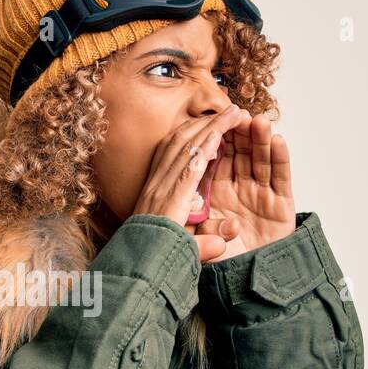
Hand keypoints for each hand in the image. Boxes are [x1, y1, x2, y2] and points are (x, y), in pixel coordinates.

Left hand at [131, 105, 252, 262]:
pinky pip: (166, 149)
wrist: (132, 257)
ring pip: (174, 143)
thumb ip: (203, 249)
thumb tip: (224, 243)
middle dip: (210, 125)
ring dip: (198, 124)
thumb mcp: (183, 256)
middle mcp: (160, 188)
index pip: (190, 168)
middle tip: (235, 111)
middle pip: (185, 148)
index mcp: (170, 205)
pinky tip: (197, 127)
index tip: (224, 128)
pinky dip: (184, 134)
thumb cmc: (160, 255)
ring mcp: (153, 182)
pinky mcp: (151, 180)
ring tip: (221, 114)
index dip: (206, 147)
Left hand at [187, 114, 296, 262]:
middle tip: (237, 113)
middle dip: (235, 132)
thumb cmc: (220, 263)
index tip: (214, 121)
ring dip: (258, 140)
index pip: (209, 162)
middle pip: (234, 154)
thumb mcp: (201, 251)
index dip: (212, 140)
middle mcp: (235, 192)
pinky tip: (279, 142)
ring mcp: (258, 197)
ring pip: (257, 161)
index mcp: (209, 197)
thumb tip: (226, 230)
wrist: (246, 284)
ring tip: (259, 122)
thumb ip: (207, 242)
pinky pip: (280, 178)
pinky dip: (280, 159)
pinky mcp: (281, 206)